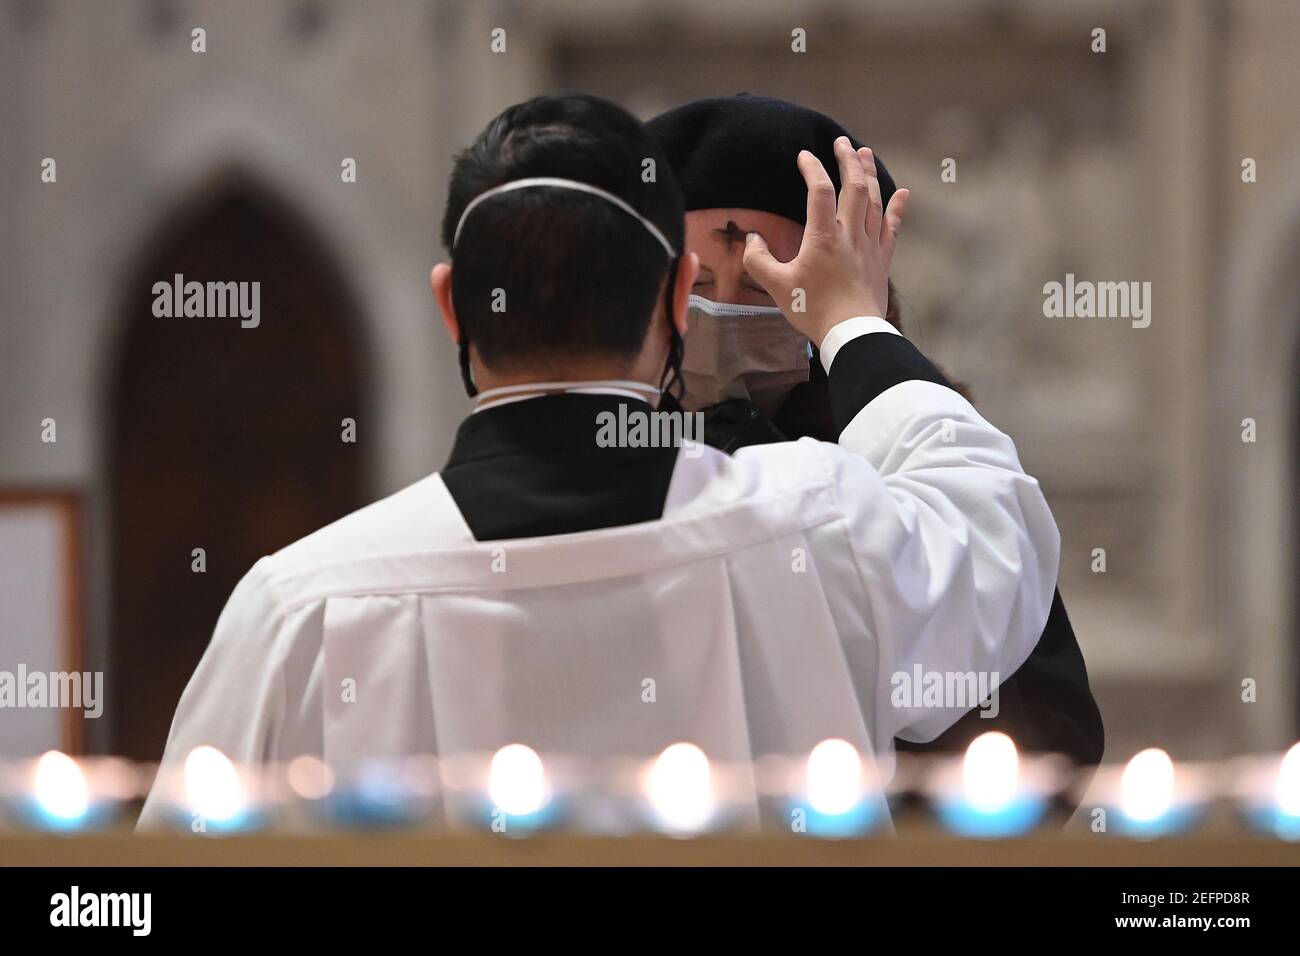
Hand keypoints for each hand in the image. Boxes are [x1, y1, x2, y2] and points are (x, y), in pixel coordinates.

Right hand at [743, 137, 908, 346]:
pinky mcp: (882, 260)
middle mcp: (850, 234)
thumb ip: (758, 260)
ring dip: (869, 175)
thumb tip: (751, 240)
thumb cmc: (813, 310)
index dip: (812, 169)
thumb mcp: (777, 286)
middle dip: (848, 161)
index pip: (818, 191)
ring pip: (874, 201)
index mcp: (823, 237)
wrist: (852, 334)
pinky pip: (892, 228)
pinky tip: (902, 193)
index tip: (804, 156)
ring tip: (865, 154)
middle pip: (853, 187)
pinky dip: (897, 208)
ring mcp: (869, 246)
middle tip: (842, 142)